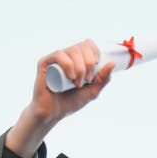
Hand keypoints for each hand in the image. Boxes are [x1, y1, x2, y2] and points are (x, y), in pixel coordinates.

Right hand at [6, 39, 114, 157]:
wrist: (53, 113)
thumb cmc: (71, 102)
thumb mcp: (92, 91)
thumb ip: (103, 80)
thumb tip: (112, 64)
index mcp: (76, 59)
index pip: (87, 44)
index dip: (95, 50)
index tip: (97, 64)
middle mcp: (66, 56)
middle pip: (81, 47)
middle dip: (89, 62)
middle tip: (88, 79)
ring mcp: (55, 59)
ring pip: (72, 50)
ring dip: (80, 67)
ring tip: (78, 83)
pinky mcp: (44, 63)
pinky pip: (58, 54)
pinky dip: (68, 64)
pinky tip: (71, 76)